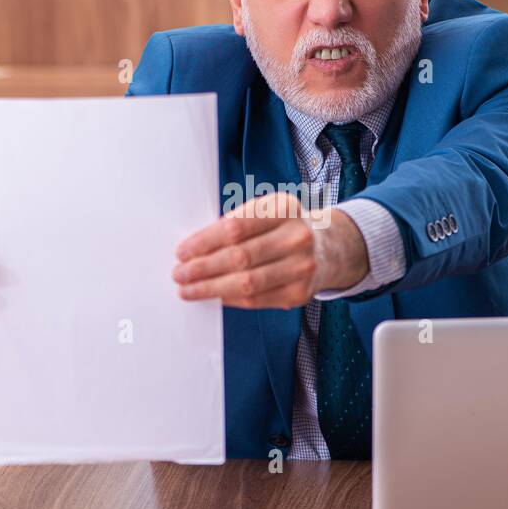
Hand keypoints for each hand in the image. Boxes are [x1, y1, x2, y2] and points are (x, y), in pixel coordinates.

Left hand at [173, 192, 368, 308]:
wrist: (328, 248)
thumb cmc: (285, 227)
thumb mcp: (268, 210)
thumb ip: (237, 222)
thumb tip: (195, 248)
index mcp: (284, 208)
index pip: (235, 227)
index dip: (204, 242)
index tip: (182, 252)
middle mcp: (297, 237)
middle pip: (239, 257)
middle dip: (202, 268)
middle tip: (179, 274)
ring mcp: (302, 268)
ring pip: (247, 283)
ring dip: (211, 288)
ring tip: (188, 289)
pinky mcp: (299, 294)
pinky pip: (257, 300)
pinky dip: (230, 299)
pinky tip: (213, 296)